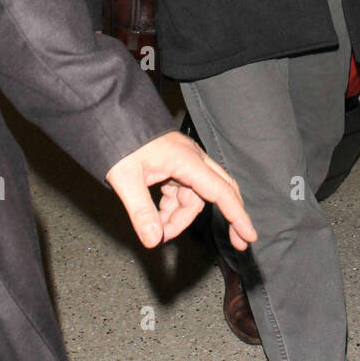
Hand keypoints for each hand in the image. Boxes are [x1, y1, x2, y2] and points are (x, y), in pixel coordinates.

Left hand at [105, 131, 255, 252]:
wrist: (111, 117)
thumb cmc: (120, 142)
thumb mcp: (125, 179)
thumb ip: (141, 211)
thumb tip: (153, 240)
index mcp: (187, 160)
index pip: (220, 191)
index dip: (237, 215)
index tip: (249, 235)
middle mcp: (191, 160)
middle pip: (218, 192)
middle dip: (227, 217)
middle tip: (236, 243)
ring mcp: (184, 162)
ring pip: (194, 197)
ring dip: (180, 218)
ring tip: (158, 231)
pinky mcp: (174, 166)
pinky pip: (181, 193)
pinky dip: (172, 208)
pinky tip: (157, 218)